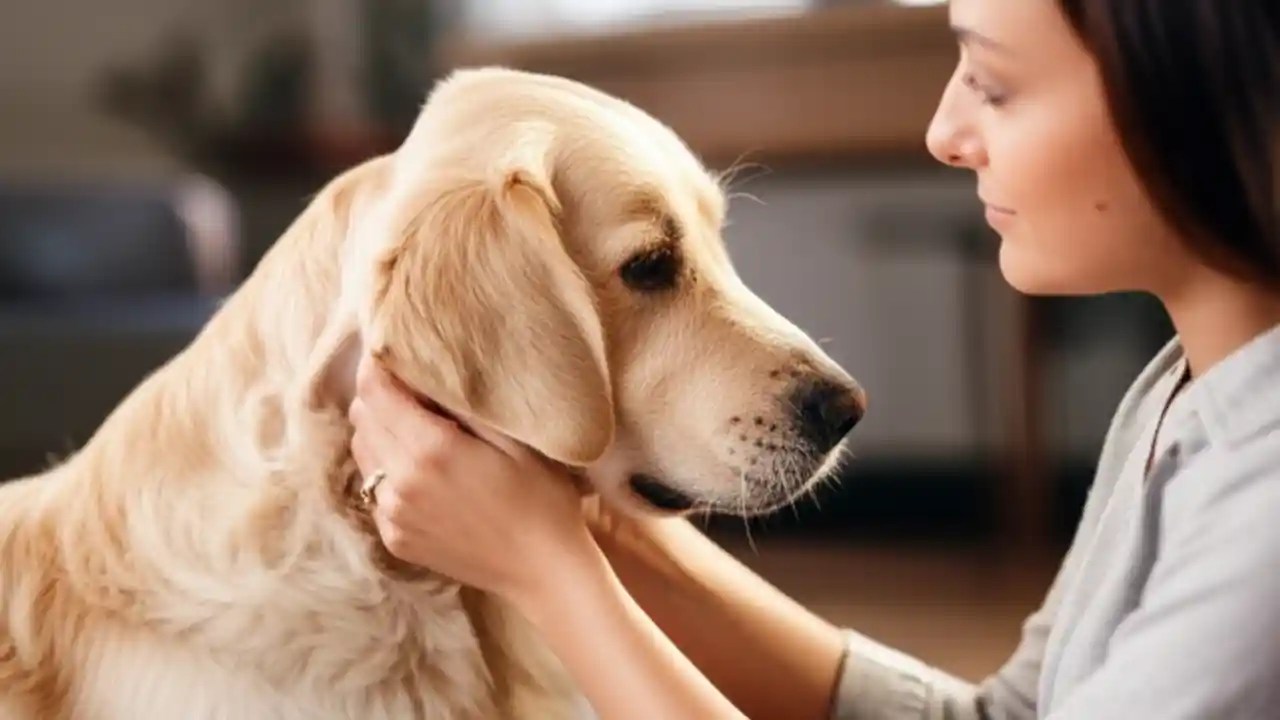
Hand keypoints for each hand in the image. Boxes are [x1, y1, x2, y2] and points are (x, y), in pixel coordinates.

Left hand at [348, 355, 597, 602]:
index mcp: (430, 450)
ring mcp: (392, 515)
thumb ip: (462, 405)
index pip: (374, 391)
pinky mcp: (395, 538)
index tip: (392, 352)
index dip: (377, 365)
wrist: (543, 571)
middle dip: (379, 396)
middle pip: (362, 417)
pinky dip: (388, 470)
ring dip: (380, 432)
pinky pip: (374, 490)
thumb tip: (425, 373)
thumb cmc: (541, 497)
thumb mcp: (513, 438)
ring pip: (363, 453)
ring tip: (417, 429)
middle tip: (412, 389)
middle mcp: (400, 483)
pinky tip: (423, 472)